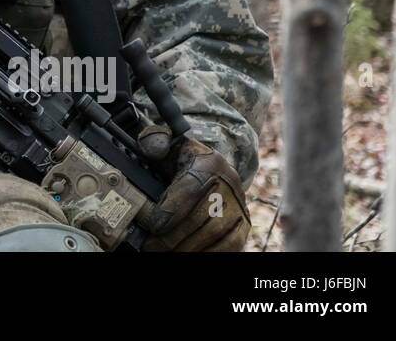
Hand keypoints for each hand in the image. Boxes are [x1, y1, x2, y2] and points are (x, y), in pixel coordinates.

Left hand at [135, 128, 250, 251]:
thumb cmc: (184, 160)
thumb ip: (155, 141)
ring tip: (164, 252)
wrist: (212, 170)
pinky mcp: (244, 226)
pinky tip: (187, 254)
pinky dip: (209, 252)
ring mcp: (240, 206)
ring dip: (189, 247)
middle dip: (174, 235)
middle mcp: (230, 184)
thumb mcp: (169, 146)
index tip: (152, 225)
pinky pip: (230, 245)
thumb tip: (152, 147)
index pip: (191, 188)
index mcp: (210, 162)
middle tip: (152, 245)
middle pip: (203, 215)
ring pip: (216, 233)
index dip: (171, 209)